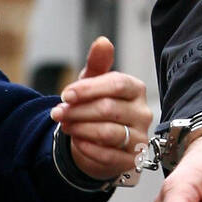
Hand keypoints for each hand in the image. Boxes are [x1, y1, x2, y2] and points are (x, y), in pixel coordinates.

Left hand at [49, 36, 151, 180]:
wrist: (99, 142)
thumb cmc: (98, 106)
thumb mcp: (94, 83)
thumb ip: (98, 63)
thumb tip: (103, 42)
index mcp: (136, 89)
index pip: (117, 84)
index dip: (88, 89)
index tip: (65, 94)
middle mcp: (143, 112)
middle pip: (109, 109)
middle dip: (78, 111)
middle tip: (58, 113)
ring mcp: (140, 137)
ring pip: (108, 133)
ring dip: (80, 129)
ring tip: (66, 126)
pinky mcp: (133, 160)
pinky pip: (108, 156)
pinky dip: (87, 149)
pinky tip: (77, 142)